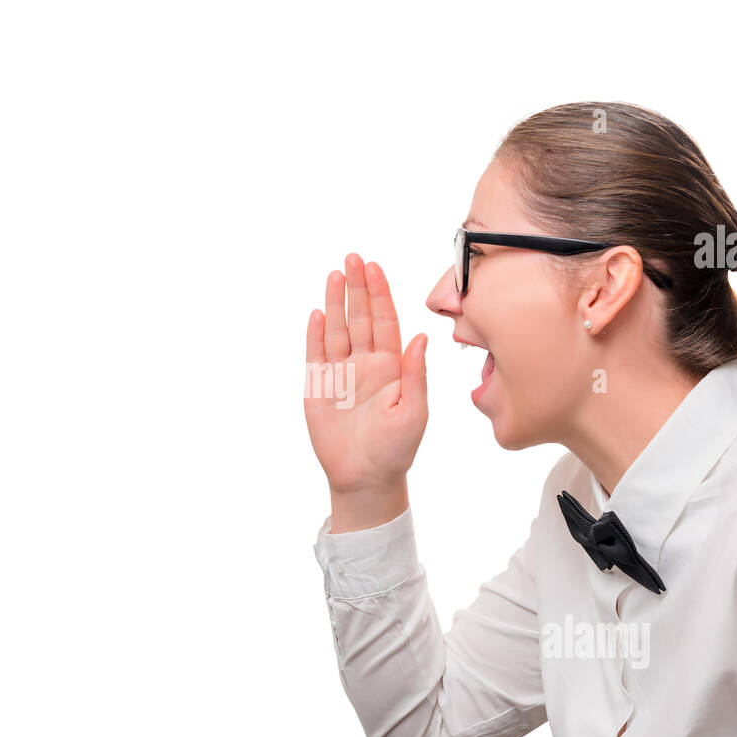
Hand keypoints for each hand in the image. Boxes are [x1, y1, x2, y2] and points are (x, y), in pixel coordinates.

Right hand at [304, 253, 427, 498]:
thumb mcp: (414, 412)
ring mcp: (341, 373)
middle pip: (360, 317)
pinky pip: (316, 354)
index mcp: (392, 367)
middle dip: (357, 287)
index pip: (385, 321)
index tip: (374, 268)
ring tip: (334, 275)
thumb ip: (415, 374)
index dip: (380, 294)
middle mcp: (366, 364)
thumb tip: (421, 337)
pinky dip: (316, 333)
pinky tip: (318, 312)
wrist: (365, 479)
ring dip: (336, 302)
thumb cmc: (396, 449)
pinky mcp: (318, 387)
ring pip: (337, 329)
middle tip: (352, 258)